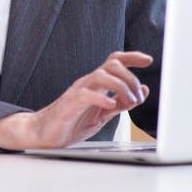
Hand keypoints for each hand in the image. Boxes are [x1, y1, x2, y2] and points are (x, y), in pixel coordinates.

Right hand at [0, 51, 152, 149]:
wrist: (44, 134)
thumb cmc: (71, 122)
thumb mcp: (104, 114)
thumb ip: (121, 103)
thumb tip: (142, 91)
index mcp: (96, 84)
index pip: (114, 62)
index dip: (131, 58)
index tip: (148, 59)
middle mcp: (87, 83)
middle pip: (111, 65)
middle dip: (131, 77)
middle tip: (137, 97)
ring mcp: (77, 91)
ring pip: (101, 75)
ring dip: (121, 87)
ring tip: (129, 102)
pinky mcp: (70, 104)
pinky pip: (86, 94)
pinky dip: (102, 98)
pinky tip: (110, 105)